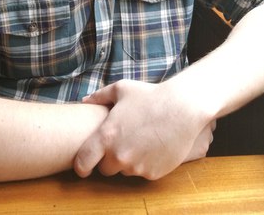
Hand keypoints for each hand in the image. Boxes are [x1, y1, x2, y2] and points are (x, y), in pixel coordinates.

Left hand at [73, 79, 214, 179]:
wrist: (182, 108)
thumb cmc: (150, 95)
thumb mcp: (122, 89)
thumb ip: (99, 96)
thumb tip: (84, 100)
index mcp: (107, 136)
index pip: (83, 162)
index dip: (81, 164)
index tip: (84, 165)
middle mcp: (119, 155)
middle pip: (105, 169)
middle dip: (109, 159)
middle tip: (120, 142)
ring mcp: (136, 166)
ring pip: (124, 171)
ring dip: (127, 161)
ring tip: (139, 140)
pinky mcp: (152, 173)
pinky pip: (142, 172)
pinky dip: (144, 163)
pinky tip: (152, 145)